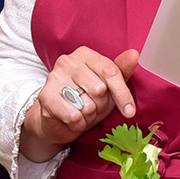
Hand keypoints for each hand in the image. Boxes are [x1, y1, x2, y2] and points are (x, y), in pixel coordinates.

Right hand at [19, 48, 139, 160]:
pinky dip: (77, 124)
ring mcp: (54, 77)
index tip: (129, 112)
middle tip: (93, 107)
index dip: (122, 94)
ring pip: (87, 104)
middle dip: (101, 105)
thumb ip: (121, 71)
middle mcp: (68, 61)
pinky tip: (72, 120)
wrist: (58, 119)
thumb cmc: (87, 99)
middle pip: (99, 89)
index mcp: (85, 54)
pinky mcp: (45, 96)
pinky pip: (73, 116)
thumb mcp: (109, 87)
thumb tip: (134, 54)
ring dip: (89, 116)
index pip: (110, 71)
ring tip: (82, 113)